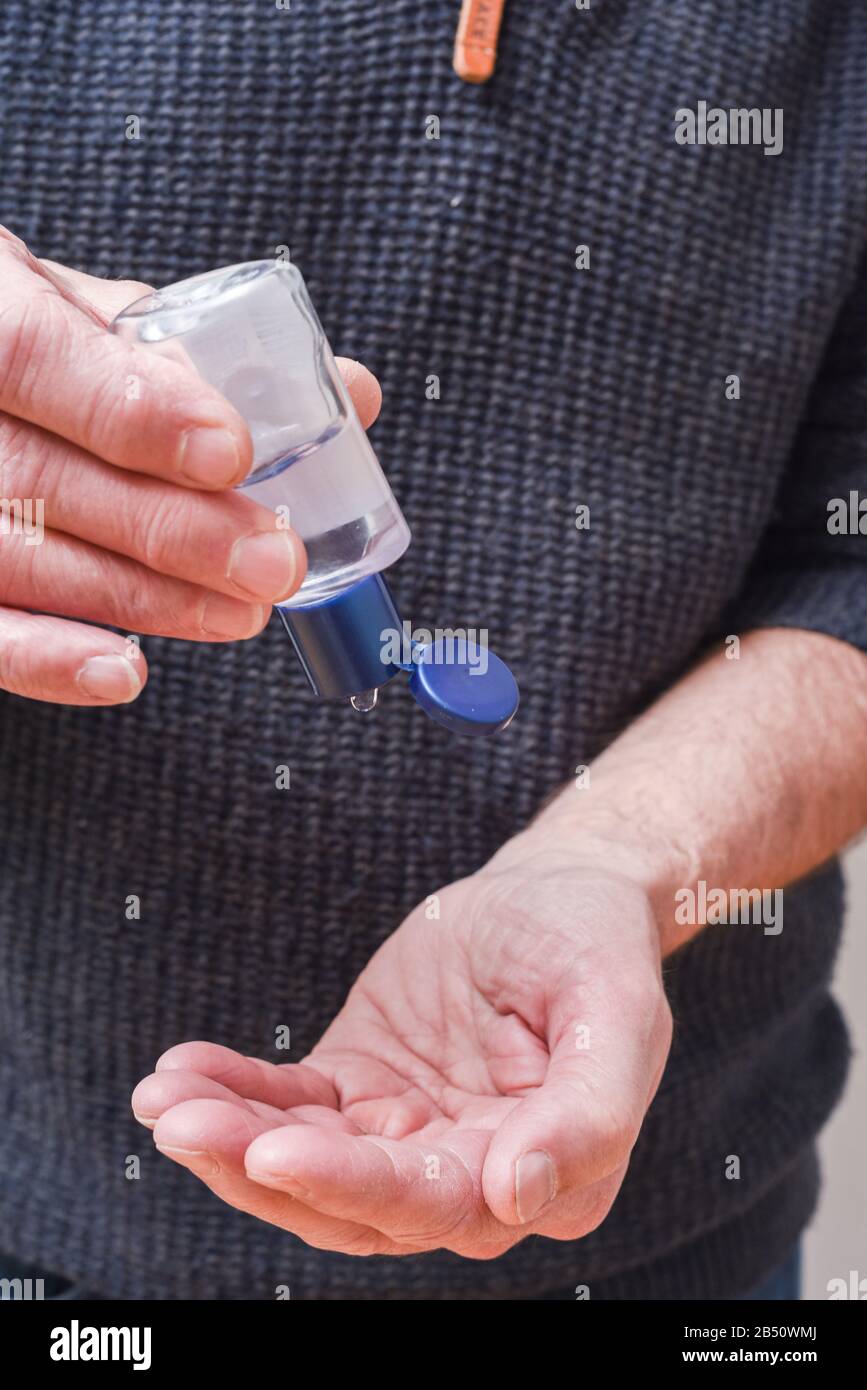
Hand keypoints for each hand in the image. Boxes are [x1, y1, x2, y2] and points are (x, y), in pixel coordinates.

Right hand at [0, 227, 379, 703]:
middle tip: (274, 562)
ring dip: (143, 598)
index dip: (134, 411)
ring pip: (22, 560)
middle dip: (174, 531)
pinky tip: (125, 671)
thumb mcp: (98, 312)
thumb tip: (352, 392)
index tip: (233, 455)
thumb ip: (201, 351)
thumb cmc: (30, 338)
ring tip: (241, 612)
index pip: (35, 355)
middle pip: (44, 479)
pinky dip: (51, 660)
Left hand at [132, 852, 671, 1256]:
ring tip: (165, 1096)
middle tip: (181, 1121)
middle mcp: (468, 1177)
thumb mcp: (616, 1013)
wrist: (561, 892)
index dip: (351, 1183)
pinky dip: (233, 1093)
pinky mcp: (362, 1091)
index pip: (435, 1204)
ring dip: (231, 1138)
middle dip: (260, 1169)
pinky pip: (289, 1105)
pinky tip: (182, 1068)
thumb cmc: (597, 947)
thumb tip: (516, 1195)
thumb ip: (590, 1113)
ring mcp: (406, 1135)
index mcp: (543, 1176)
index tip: (275, 1148)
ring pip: (306, 1164)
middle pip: (350, 1202)